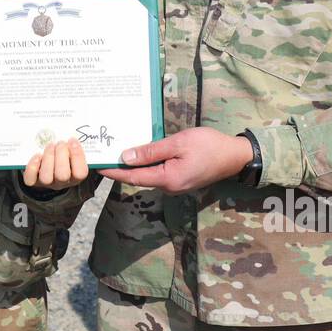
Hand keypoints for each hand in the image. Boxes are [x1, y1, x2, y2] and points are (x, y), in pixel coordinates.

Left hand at [23, 138, 88, 189]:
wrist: (48, 170)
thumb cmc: (65, 159)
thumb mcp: (76, 156)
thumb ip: (81, 149)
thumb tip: (88, 137)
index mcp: (76, 177)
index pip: (81, 173)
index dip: (77, 156)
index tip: (73, 140)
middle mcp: (62, 182)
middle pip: (63, 175)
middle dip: (61, 155)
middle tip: (60, 142)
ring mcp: (47, 183)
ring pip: (47, 177)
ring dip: (48, 158)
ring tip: (50, 145)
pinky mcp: (34, 181)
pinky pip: (31, 179)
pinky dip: (33, 166)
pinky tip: (37, 155)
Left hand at [101, 128, 252, 194]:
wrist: (235, 156)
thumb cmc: (209, 146)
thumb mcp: (178, 143)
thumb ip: (151, 151)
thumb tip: (126, 157)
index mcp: (167, 179)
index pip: (132, 177)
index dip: (113, 171)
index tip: (97, 166)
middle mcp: (169, 187)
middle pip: (138, 178)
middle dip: (120, 169)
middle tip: (102, 156)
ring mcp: (175, 185)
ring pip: (148, 176)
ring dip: (133, 166)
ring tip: (115, 153)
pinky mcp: (180, 180)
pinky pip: (158, 173)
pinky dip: (146, 165)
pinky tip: (139, 154)